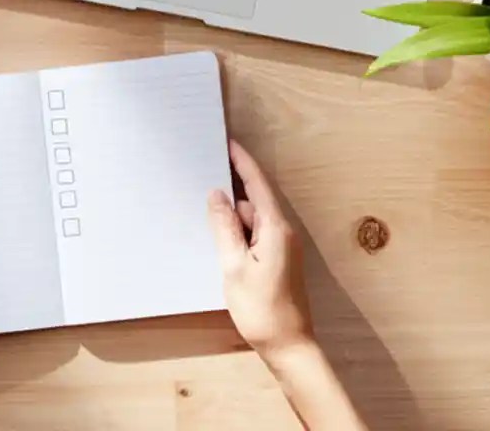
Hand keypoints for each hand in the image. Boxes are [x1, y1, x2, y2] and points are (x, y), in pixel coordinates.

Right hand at [208, 140, 315, 364]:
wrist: (289, 347)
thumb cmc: (262, 310)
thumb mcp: (234, 266)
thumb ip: (225, 228)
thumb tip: (217, 195)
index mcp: (275, 228)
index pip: (257, 184)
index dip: (241, 161)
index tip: (226, 142)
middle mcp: (283, 233)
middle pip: (252, 201)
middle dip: (229, 192)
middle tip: (201, 180)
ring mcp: (282, 248)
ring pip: (251, 221)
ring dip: (230, 218)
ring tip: (203, 219)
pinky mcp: (277, 261)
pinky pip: (254, 236)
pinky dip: (237, 234)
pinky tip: (219, 242)